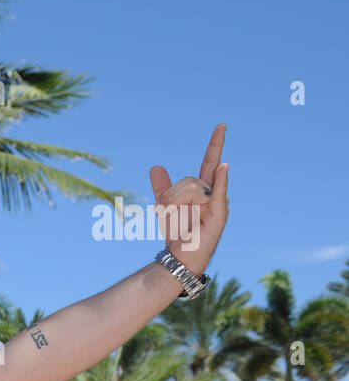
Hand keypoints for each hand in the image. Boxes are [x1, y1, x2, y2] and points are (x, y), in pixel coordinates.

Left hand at [148, 124, 228, 266]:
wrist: (180, 255)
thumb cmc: (177, 231)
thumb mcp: (166, 205)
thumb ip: (163, 186)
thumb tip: (156, 166)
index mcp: (202, 188)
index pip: (209, 161)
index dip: (215, 144)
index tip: (221, 125)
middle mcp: (213, 192)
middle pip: (188, 180)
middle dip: (171, 196)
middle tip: (170, 214)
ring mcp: (218, 202)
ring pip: (192, 188)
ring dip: (177, 203)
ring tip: (181, 220)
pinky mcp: (220, 213)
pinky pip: (218, 192)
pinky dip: (221, 179)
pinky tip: (224, 166)